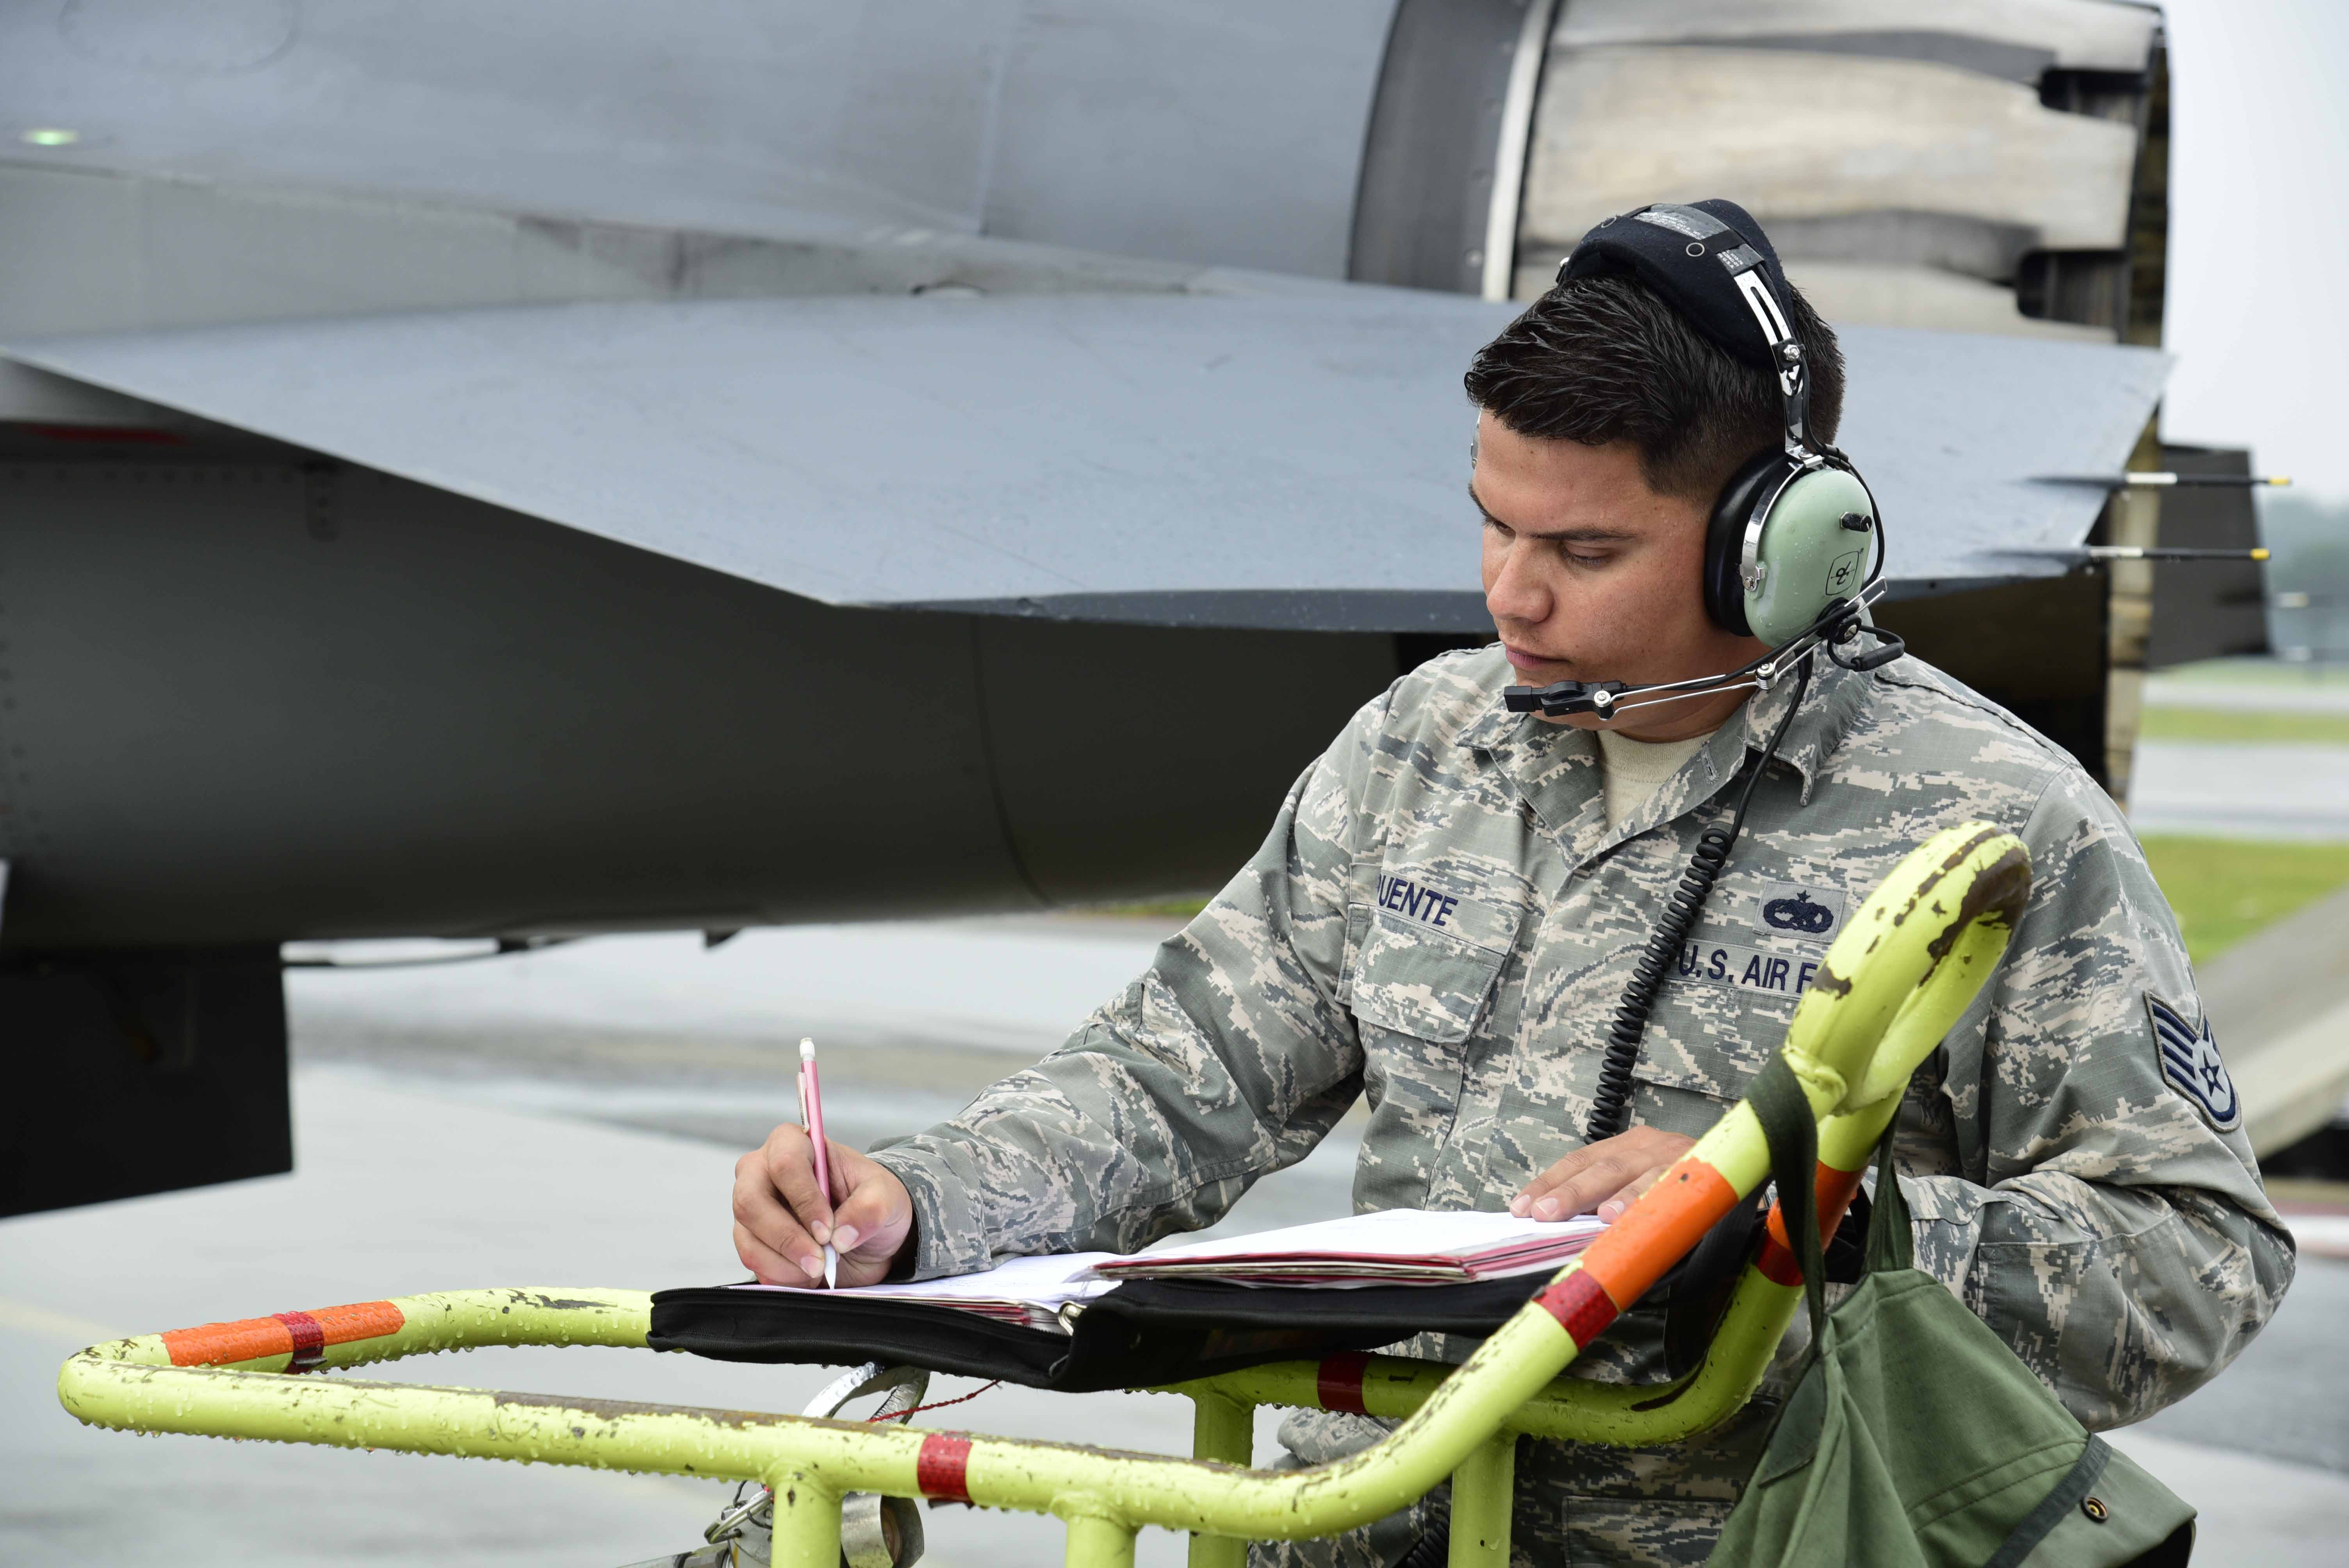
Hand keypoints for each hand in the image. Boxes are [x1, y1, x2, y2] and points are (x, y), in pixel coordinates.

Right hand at [732, 1122, 914, 1287]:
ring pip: (748, 1237)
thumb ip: (871, 1207)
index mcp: (796, 1144)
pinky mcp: (749, 1238)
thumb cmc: (870, 1201)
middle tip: (819, 1261)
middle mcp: (763, 1170)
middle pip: (750, 1201)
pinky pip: (752, 1261)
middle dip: (786, 1238)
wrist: (866, 1234)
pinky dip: (780, 1275)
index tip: (828, 1230)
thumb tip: (842, 1235)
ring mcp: (752, 1206)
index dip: (804, 1200)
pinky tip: (806, 1274)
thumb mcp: (886, 1196)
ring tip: (819, 1268)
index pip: (785, 1163)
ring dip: (785, 1263)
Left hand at [1510, 1126, 1697, 1224]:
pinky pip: (1672, 1188)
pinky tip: (1629, 1217)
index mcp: (1629, 1146)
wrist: (1742, 1175)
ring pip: (1635, 1174)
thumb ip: (1607, 1199)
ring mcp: (1676, 1156)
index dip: (1549, 1182)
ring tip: (1591, 1217)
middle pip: (1601, 1166)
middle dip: (1569, 1190)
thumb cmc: (1680, 1189)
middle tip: (1540, 1213)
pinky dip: (1649, 1202)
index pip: (1580, 1160)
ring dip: (1610, 1196)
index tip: (1519, 1206)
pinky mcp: (1701, 1173)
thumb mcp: (1640, 1184)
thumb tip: (1562, 1224)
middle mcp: (1649, 1146)